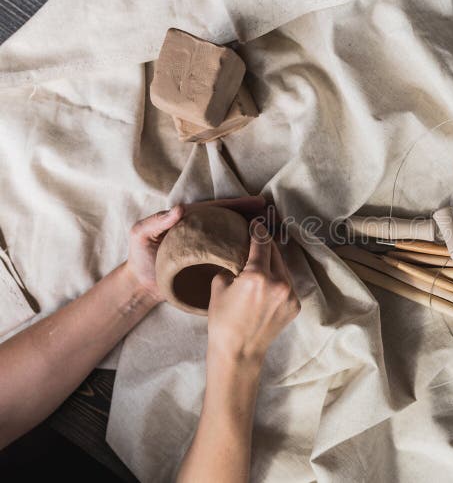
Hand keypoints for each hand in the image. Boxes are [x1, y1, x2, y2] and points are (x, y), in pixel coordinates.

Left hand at [125, 196, 267, 299]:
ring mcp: (210, 251)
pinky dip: (249, 258)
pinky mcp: (212, 268)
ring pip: (238, 240)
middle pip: (234, 222)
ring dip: (257, 237)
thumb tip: (180, 209)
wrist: (140, 287)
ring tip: (276, 237)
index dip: (240, 205)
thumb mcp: (141, 235)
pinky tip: (263, 260)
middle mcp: (205, 234)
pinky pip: (233, 260)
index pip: (220, 209)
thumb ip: (155, 221)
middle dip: (255, 218)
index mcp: (192, 221)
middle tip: (274, 218)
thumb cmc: (139, 258)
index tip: (258, 203)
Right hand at [207, 223, 299, 367]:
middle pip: (275, 252)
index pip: (261, 243)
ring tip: (262, 260)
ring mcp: (290, 295)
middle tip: (258, 237)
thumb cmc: (223, 321)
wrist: (239, 352)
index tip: (256, 223)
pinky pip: (287, 284)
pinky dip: (278, 279)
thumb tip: (238, 256)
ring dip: (273, 262)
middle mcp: (279, 283)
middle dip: (266, 244)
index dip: (258, 230)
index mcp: (258, 276)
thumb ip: (232, 265)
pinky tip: (267, 282)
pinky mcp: (295, 306)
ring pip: (283, 268)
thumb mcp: (219, 286)